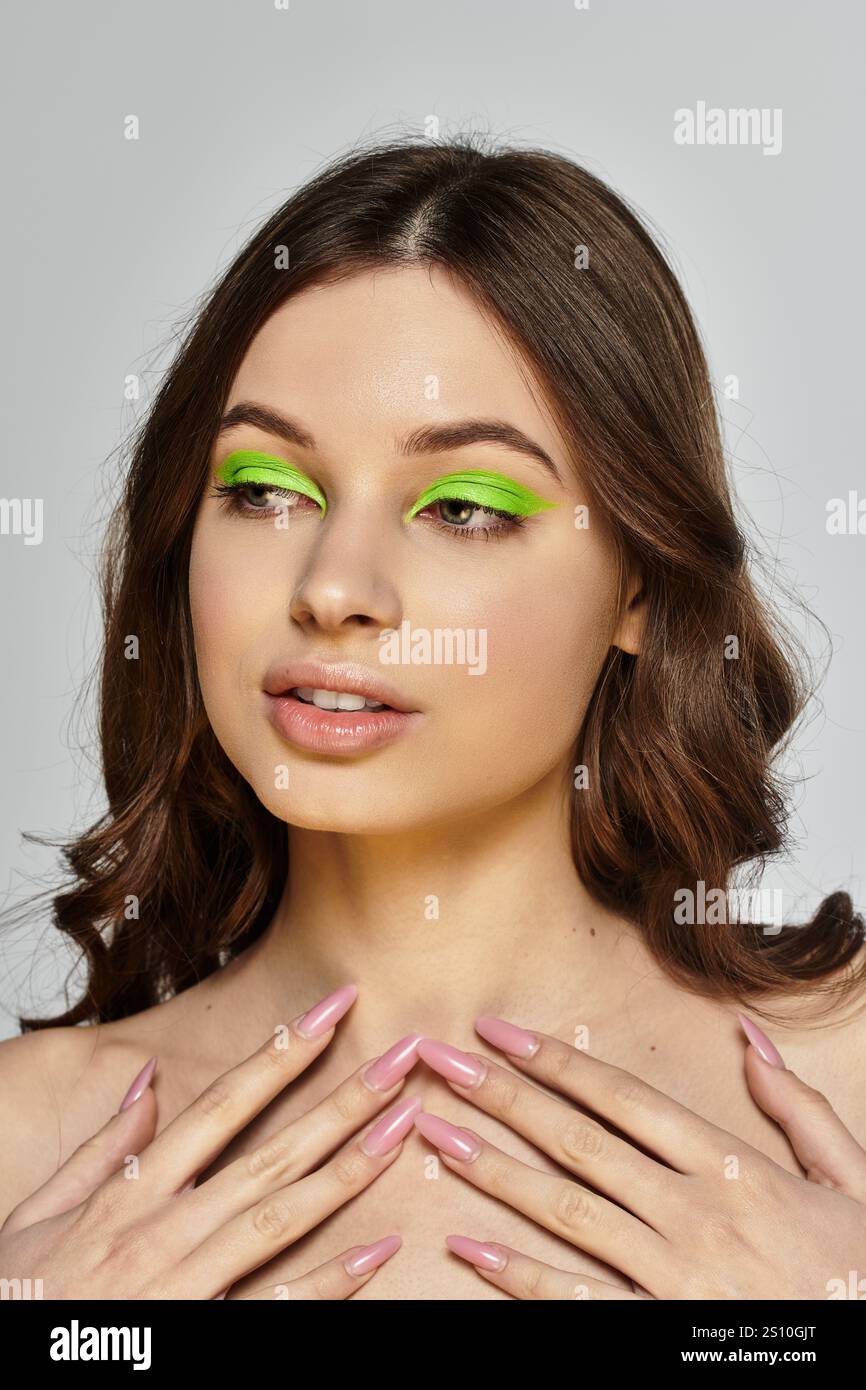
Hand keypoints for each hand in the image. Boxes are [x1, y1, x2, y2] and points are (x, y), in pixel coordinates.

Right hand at [1, 986, 422, 1299]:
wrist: (2, 1370)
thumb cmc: (20, 1298)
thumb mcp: (38, 1215)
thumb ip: (101, 1149)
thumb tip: (147, 1081)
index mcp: (132, 1191)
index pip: (223, 1104)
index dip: (284, 1051)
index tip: (335, 1008)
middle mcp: (165, 1229)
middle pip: (271, 1152)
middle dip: (342, 1101)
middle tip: (403, 1057)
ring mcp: (186, 1286)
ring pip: (281, 1217)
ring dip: (348, 1170)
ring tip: (405, 1126)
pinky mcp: (201, 1337)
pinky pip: (276, 1310)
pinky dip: (329, 1282)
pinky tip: (379, 1251)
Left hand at [413, 1015, 865, 1299]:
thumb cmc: (861, 1274)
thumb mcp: (854, 1180)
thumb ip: (798, 1108)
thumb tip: (748, 1037)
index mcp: (736, 1171)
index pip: (625, 1100)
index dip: (557, 1062)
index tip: (500, 1032)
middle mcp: (695, 1216)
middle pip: (580, 1143)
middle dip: (504, 1097)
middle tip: (440, 1062)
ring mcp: (673, 1278)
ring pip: (568, 1211)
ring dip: (495, 1170)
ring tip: (436, 1133)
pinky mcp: (660, 1335)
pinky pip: (578, 1301)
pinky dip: (519, 1273)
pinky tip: (468, 1247)